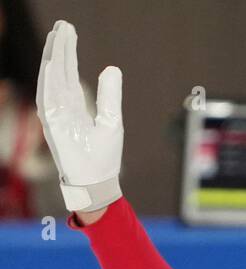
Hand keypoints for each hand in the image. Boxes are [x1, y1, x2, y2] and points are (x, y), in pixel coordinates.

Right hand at [35, 20, 122, 213]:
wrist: (98, 181)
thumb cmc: (104, 156)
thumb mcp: (111, 120)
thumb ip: (110, 95)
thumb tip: (112, 68)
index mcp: (74, 106)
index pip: (68, 72)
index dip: (68, 52)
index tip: (69, 31)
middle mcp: (62, 107)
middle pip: (58, 71)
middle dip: (60, 48)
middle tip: (63, 25)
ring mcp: (56, 115)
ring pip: (52, 80)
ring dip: (53, 58)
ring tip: (57, 37)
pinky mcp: (53, 125)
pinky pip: (48, 98)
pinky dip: (49, 81)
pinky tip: (51, 63)